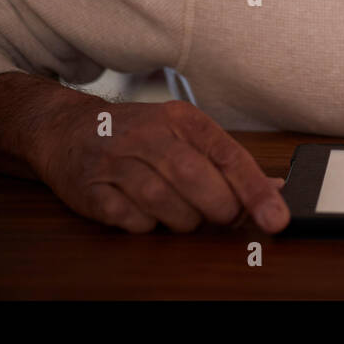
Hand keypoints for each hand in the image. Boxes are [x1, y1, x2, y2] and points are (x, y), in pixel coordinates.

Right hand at [34, 95, 289, 233]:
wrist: (66, 129)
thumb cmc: (137, 135)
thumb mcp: (184, 135)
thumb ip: (227, 164)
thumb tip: (276, 190)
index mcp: (181, 118)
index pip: (228, 154)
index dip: (255, 190)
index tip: (276, 219)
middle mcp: (148, 134)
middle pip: (195, 178)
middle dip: (218, 208)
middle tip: (221, 216)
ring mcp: (116, 160)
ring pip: (163, 202)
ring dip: (182, 220)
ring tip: (181, 213)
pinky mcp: (91, 189)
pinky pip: (129, 220)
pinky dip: (146, 225)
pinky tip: (145, 213)